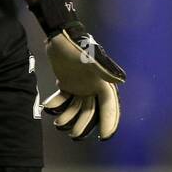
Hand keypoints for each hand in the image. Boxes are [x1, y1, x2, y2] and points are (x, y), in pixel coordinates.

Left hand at [30, 0, 125, 140]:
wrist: (59, 34)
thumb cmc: (77, 45)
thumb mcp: (91, 58)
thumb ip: (105, 69)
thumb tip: (122, 80)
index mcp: (103, 82)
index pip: (109, 106)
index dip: (109, 122)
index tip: (105, 137)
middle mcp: (93, 85)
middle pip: (92, 111)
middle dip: (84, 125)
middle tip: (74, 135)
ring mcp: (80, 85)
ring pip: (78, 108)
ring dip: (69, 117)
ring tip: (59, 122)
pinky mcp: (68, 82)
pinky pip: (65, 100)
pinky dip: (58, 105)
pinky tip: (50, 106)